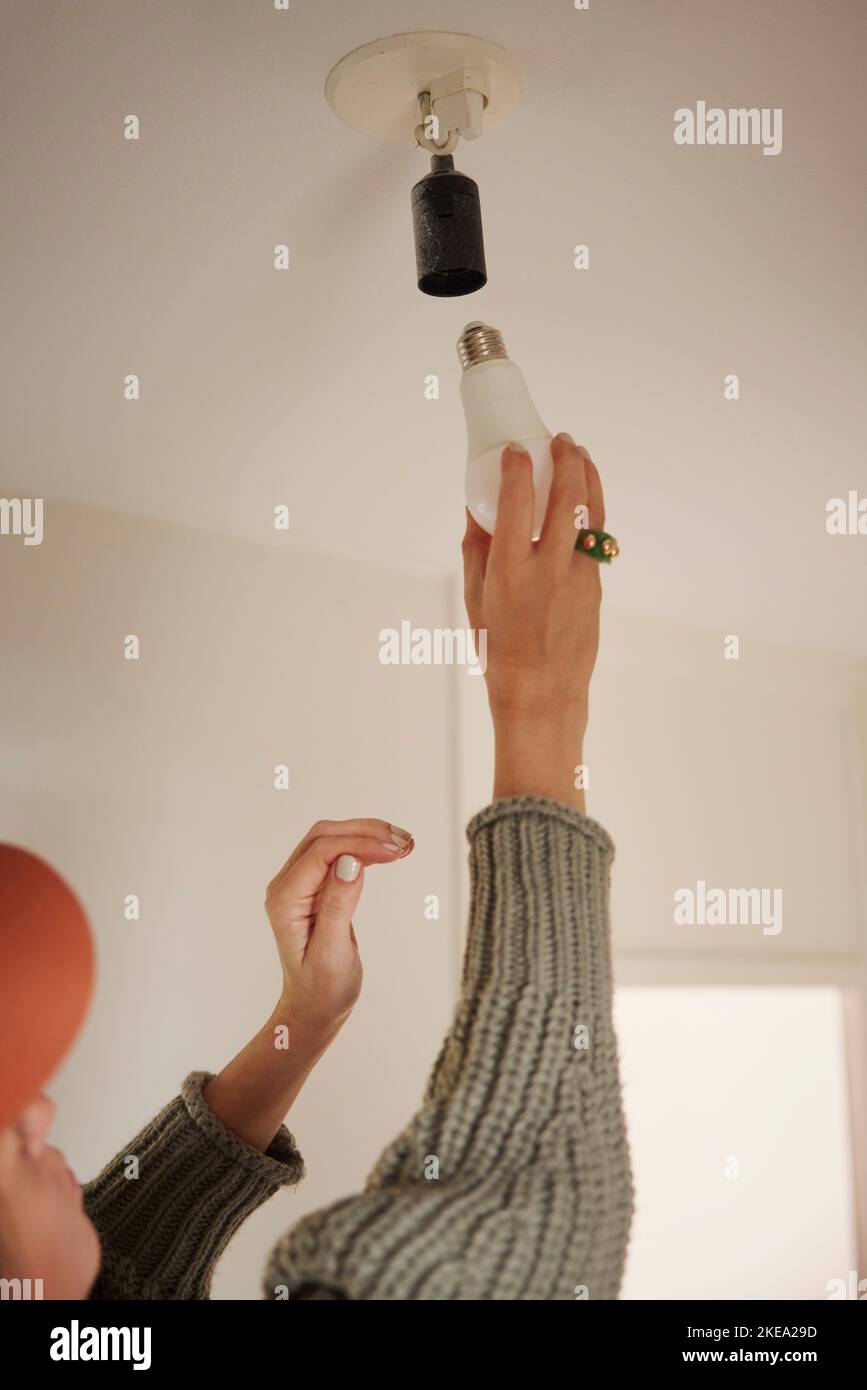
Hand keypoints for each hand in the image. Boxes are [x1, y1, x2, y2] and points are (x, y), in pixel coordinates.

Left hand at [204, 817, 413, 1150]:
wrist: (314, 1008)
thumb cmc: (322, 989)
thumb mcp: (332, 953)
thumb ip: (338, 905)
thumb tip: (350, 860)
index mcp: (285, 900)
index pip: (321, 851)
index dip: (359, 843)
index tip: (395, 850)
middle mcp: (287, 885)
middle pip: (325, 836)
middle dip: (366, 832)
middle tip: (405, 842)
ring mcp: (300, 884)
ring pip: (333, 840)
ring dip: (368, 835)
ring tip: (404, 844)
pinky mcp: (317, 887)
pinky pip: (339, 854)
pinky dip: (365, 848)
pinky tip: (389, 852)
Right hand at [461, 434, 606, 810]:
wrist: (541, 694)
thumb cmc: (499, 650)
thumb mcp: (475, 599)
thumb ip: (476, 551)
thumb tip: (474, 510)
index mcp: (510, 571)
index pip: (518, 502)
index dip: (518, 468)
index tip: (515, 449)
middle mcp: (548, 569)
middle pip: (567, 497)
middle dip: (566, 460)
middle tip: (560, 440)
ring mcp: (579, 578)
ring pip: (592, 514)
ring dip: (588, 477)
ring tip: (580, 455)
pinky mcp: (596, 587)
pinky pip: (595, 539)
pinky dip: (590, 511)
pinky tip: (583, 499)